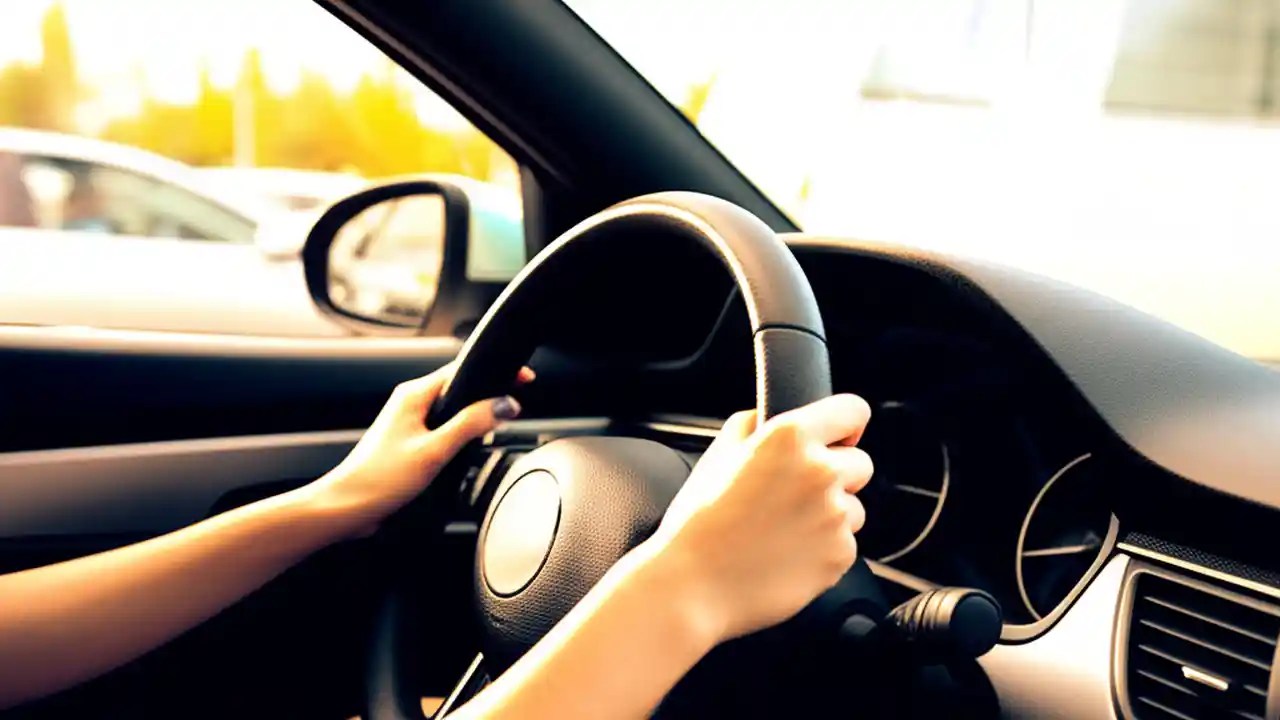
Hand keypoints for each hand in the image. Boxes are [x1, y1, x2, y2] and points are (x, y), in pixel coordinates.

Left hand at [304, 363, 533, 538]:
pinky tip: (465, 453)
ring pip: (453, 412)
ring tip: (489, 434)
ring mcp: (409, 422)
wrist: (347, 507)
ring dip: (473, 421)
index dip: (495, 372)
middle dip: (487, 399)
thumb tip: (504, 404)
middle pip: (460, 390)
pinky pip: (444, 430)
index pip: (463, 370)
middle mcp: (410, 402)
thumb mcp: (433, 451)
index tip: (521, 378)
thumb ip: (470, 425)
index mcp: (414, 394)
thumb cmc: (379, 479)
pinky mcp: (410, 442)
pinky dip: (460, 437)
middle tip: (510, 412)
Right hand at [649, 395, 872, 642]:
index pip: (853, 410)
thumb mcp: (718, 452)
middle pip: (861, 463)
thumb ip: (754, 423)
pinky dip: (823, 549)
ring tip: (784, 529)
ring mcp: (835, 516)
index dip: (844, 426)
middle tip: (794, 493)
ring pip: (853, 507)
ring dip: (830, 514)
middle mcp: (820, 471)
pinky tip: (787, 553)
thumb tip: (774, 417)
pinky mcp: (840, 555)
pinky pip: (845, 544)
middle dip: (836, 475)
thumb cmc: (699, 521)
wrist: (693, 584)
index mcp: (790, 437)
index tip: (836, 438)